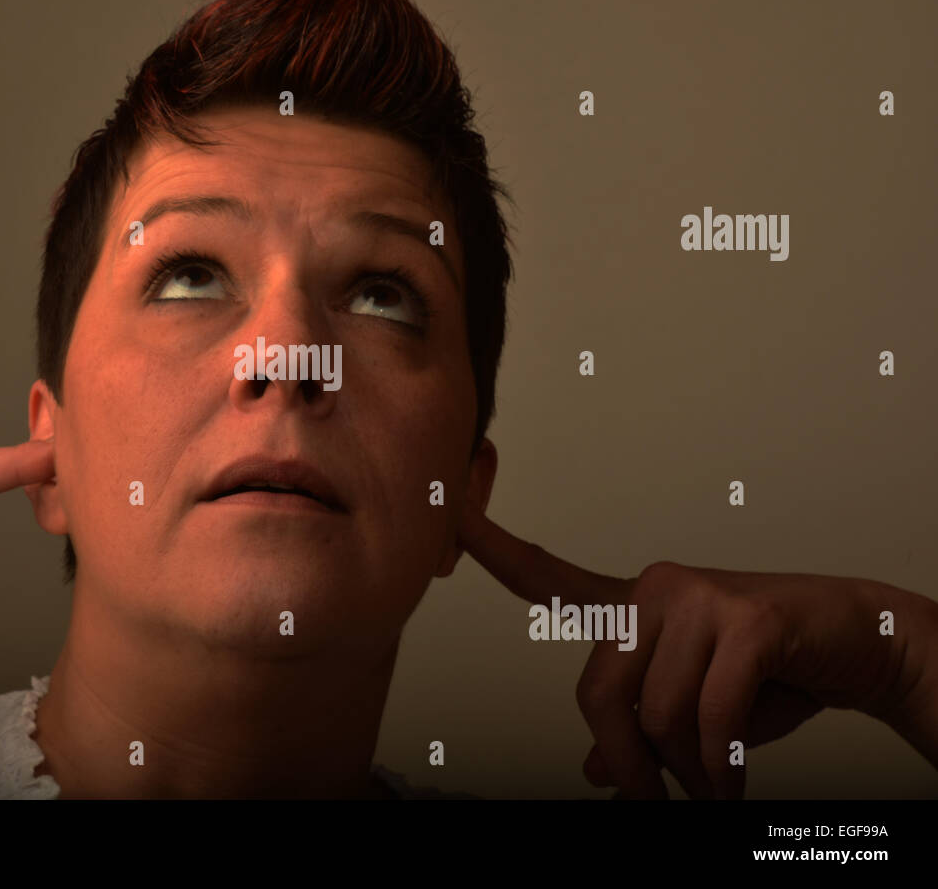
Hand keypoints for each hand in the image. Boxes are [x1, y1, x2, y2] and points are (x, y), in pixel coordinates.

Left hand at [457, 506, 937, 797]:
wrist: (861, 642)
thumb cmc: (772, 673)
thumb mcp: (695, 706)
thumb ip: (640, 724)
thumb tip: (594, 768)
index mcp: (632, 606)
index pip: (548, 578)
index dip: (494, 549)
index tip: (449, 511)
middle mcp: (653, 589)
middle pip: (599, 694)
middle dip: (630, 765)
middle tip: (658, 801)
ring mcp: (698, 597)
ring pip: (658, 715)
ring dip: (689, 774)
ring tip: (716, 784)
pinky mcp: (745, 618)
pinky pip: (710, 716)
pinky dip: (722, 767)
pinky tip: (734, 780)